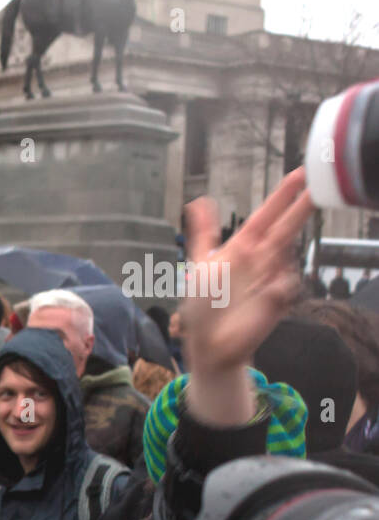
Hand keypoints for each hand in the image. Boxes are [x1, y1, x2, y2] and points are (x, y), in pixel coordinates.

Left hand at [180, 169, 314, 424]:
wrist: (210, 344)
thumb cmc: (202, 308)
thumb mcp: (198, 266)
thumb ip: (203, 234)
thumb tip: (198, 201)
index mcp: (241, 248)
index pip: (264, 217)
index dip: (282, 197)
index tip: (300, 174)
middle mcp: (260, 260)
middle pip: (286, 228)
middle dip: (301, 206)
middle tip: (321, 182)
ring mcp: (272, 278)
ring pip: (287, 254)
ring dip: (281, 251)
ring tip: (257, 273)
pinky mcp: (278, 299)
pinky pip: (284, 284)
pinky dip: (273, 286)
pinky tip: (258, 295)